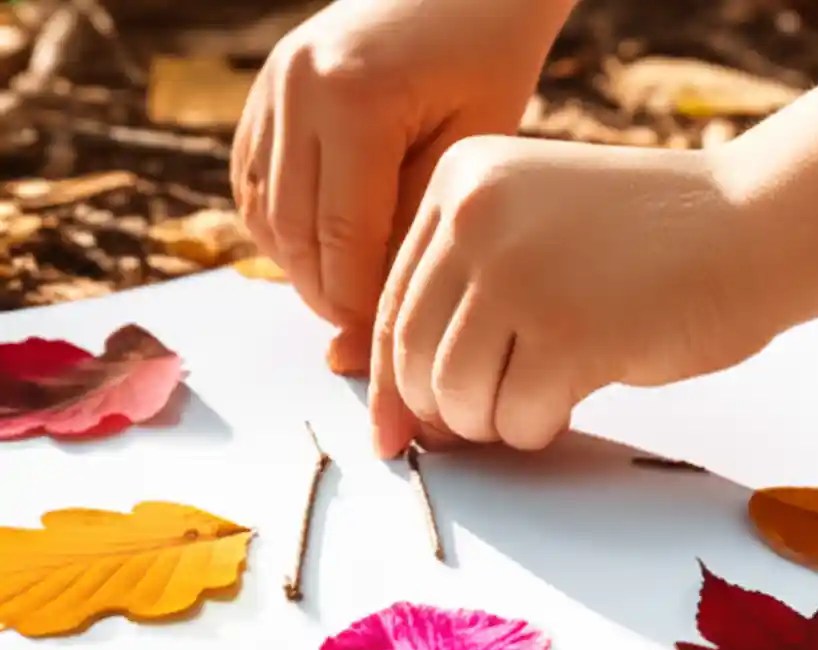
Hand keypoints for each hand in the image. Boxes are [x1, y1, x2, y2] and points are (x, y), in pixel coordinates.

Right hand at [231, 0, 575, 363]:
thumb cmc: (489, 58)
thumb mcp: (471, 148)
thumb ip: (415, 232)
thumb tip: (363, 332)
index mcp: (353, 103)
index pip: (340, 243)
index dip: (358, 308)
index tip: (386, 349)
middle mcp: (296, 89)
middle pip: (291, 235)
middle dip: (327, 296)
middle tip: (368, 332)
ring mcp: (273, 83)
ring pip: (262, 213)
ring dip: (299, 266)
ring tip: (351, 291)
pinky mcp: (267, 84)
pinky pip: (255, 178)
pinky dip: (282, 224)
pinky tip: (325, 245)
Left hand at [369, 136, 774, 456]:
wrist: (758, 224)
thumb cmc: (656, 241)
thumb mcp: (540, 228)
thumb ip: (470, 289)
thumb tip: (405, 407)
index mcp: (462, 181)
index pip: (391, 304)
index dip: (394, 382)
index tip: (399, 432)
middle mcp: (475, 215)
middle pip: (413, 357)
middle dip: (449, 411)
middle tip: (497, 415)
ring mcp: (518, 271)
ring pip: (456, 397)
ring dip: (497, 421)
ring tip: (544, 398)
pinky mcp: (566, 331)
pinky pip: (516, 419)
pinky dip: (540, 428)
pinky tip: (574, 398)